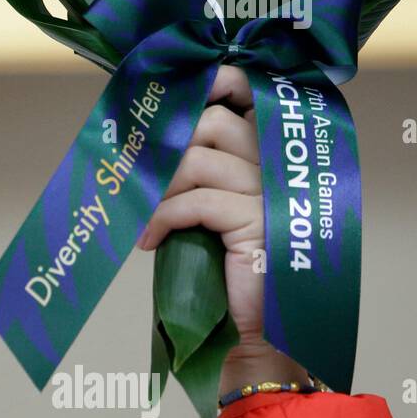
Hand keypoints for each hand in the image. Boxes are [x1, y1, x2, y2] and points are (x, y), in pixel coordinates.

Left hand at [135, 65, 309, 394]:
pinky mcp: (260, 225)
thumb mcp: (205, 211)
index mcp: (271, 156)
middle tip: (137, 176)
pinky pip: (196, 202)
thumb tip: (144, 144)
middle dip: (165, 147)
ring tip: (139, 218)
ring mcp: (274, 195)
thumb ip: (193, 172)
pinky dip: (161, 218)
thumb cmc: (222, 272)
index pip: (249, 96)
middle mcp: (279, 168)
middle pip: (214, 124)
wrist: (250, 333)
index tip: (169, 98)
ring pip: (199, 161)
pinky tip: (147, 241)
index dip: (212, 84)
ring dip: (156, 189)